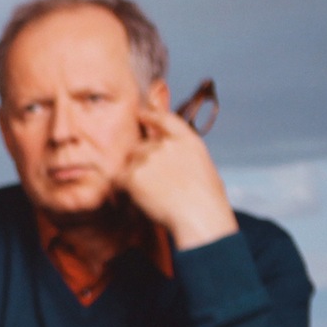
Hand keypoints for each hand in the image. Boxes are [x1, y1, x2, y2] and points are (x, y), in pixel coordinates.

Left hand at [121, 104, 236, 251]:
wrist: (198, 213)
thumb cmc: (206, 199)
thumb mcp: (202, 165)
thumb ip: (182, 155)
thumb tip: (169, 159)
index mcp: (187, 140)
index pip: (165, 119)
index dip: (151, 115)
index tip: (142, 114)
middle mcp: (166, 144)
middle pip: (141, 147)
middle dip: (142, 161)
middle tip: (153, 182)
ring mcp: (148, 157)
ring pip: (130, 163)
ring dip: (134, 174)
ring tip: (152, 193)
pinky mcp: (133, 174)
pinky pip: (120, 178)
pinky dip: (125, 188)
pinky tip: (140, 198)